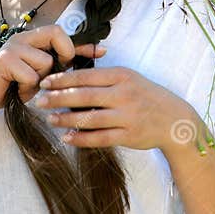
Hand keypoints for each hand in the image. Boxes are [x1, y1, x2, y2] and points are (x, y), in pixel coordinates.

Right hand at [0, 24, 106, 122]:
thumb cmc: (11, 88)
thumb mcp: (38, 76)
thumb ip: (57, 66)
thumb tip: (86, 61)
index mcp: (31, 38)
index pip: (62, 34)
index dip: (83, 43)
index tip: (103, 51)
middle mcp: (22, 37)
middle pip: (57, 34)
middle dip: (64, 55)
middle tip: (56, 73)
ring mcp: (13, 46)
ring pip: (46, 61)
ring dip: (40, 81)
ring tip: (26, 87)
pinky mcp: (5, 60)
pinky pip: (31, 75)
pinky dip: (27, 89)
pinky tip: (16, 91)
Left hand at [34, 65, 197, 151]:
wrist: (174, 119)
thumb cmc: (146, 95)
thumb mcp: (129, 77)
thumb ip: (105, 75)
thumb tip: (73, 75)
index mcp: (121, 75)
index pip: (86, 76)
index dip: (63, 79)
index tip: (45, 81)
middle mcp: (123, 94)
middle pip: (84, 96)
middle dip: (59, 98)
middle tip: (39, 100)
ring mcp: (127, 116)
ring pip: (90, 118)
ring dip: (66, 119)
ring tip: (50, 119)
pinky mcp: (129, 136)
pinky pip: (100, 138)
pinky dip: (81, 138)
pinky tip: (66, 138)